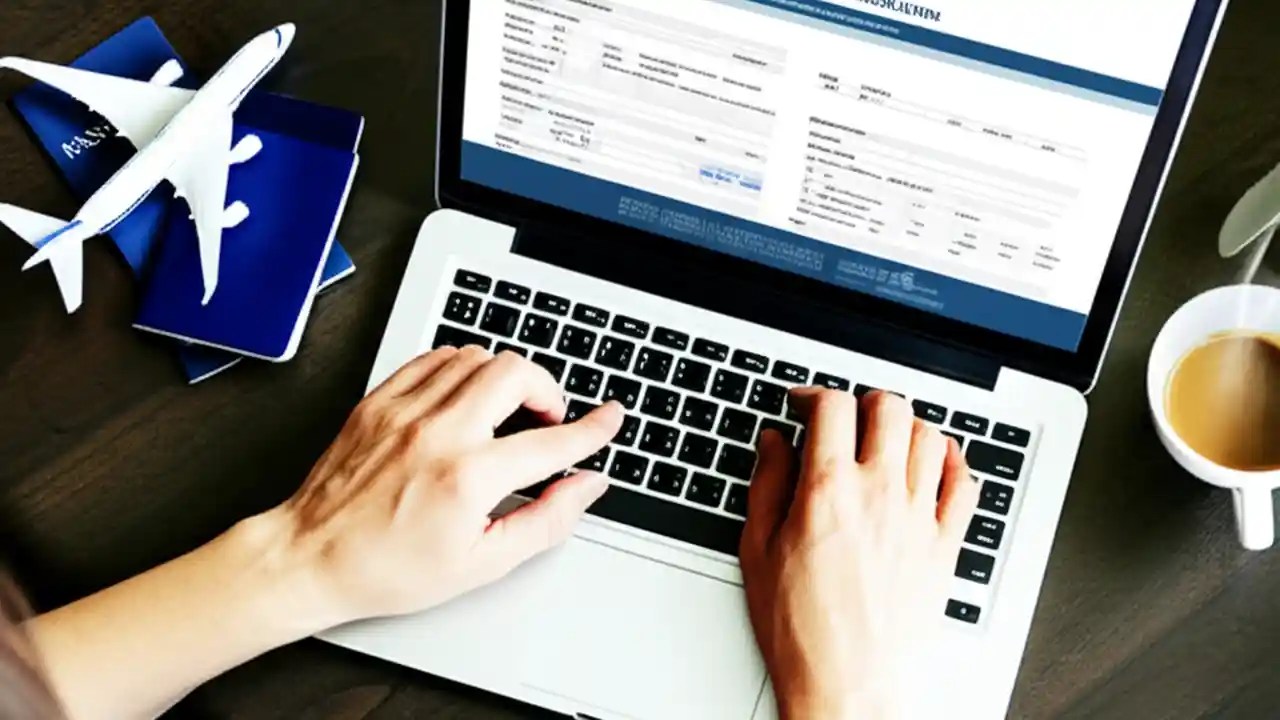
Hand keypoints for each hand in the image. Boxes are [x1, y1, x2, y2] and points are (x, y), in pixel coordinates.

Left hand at [273, 346, 622, 625]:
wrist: (310, 558)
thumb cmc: (387, 569)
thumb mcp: (482, 564)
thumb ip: (545, 520)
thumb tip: (585, 486)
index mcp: (467, 478)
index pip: (551, 441)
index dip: (592, 429)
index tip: (609, 418)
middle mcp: (437, 433)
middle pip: (516, 373)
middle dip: (547, 391)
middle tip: (546, 419)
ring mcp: (404, 410)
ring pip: (476, 356)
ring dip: (504, 376)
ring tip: (506, 409)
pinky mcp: (379, 401)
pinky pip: (434, 358)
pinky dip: (461, 368)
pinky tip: (464, 397)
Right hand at [740, 389, 979, 719]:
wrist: (848, 686)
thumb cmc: (801, 631)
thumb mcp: (757, 550)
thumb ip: (766, 484)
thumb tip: (773, 444)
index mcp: (828, 491)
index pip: (832, 406)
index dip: (813, 394)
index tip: (802, 405)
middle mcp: (879, 494)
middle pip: (889, 408)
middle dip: (864, 401)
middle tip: (847, 417)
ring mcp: (918, 518)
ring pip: (930, 437)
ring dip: (907, 426)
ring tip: (886, 438)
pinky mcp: (945, 546)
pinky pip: (965, 485)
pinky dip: (955, 462)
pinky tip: (937, 462)